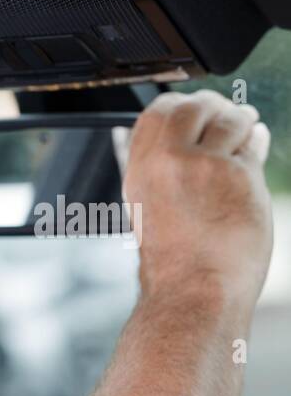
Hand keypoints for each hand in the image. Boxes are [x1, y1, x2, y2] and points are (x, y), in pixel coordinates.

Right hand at [124, 89, 272, 309]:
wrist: (193, 291)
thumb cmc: (174, 259)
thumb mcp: (149, 206)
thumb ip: (156, 167)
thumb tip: (155, 135)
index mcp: (139, 170)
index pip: (157, 110)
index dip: (181, 106)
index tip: (196, 114)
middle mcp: (166, 162)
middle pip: (193, 105)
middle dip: (214, 107)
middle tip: (224, 118)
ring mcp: (201, 166)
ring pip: (230, 117)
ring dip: (242, 122)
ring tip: (243, 136)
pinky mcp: (235, 174)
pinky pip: (253, 140)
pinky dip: (256, 141)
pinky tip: (253, 153)